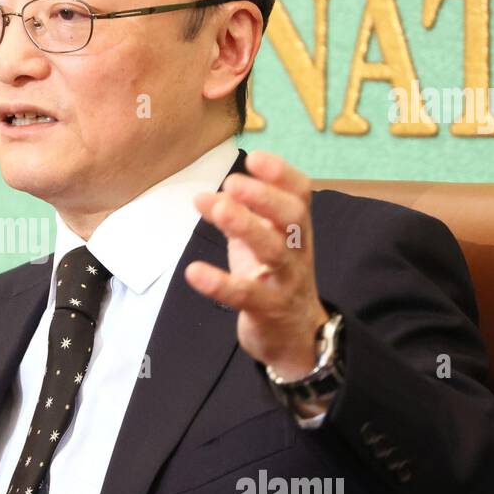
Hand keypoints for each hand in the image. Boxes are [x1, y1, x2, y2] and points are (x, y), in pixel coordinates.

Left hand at [184, 150, 328, 380]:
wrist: (295, 336)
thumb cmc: (273, 277)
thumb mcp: (259, 241)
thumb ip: (237, 215)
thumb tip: (206, 194)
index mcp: (295, 229)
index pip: (300, 194)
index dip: (281, 174)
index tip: (255, 158)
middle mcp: (297, 250)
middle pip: (292, 217)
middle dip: (264, 196)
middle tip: (232, 181)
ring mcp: (285, 280)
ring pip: (274, 251)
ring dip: (246, 226)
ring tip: (216, 208)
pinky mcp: (267, 309)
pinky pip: (245, 295)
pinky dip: (219, 283)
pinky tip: (193, 271)